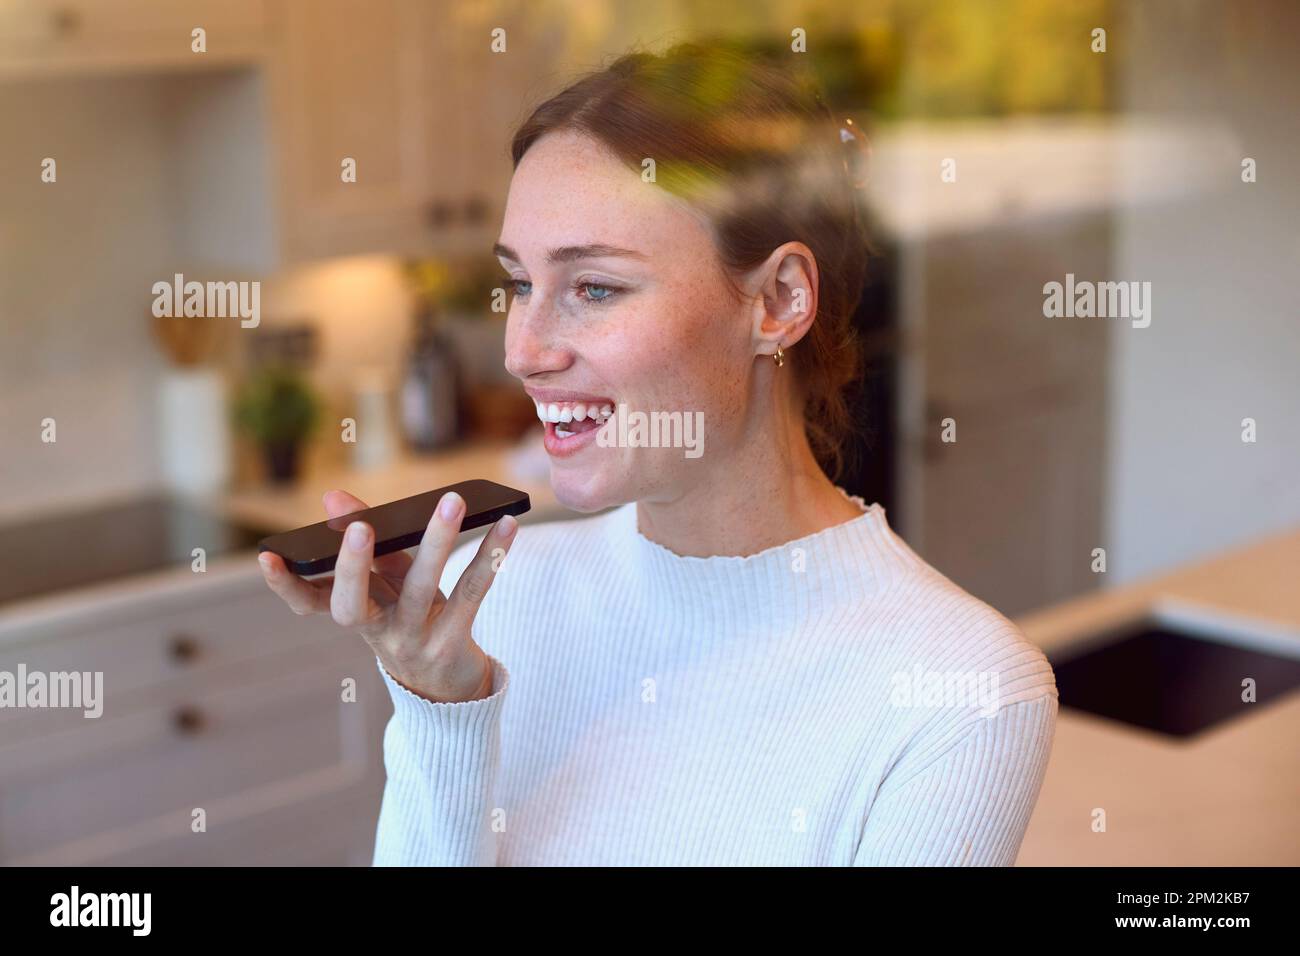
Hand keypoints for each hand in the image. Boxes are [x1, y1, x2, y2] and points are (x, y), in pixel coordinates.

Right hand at [258, 489, 516, 701]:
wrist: (450, 687)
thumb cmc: (412, 621)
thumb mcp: (388, 586)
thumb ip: (370, 544)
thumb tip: (335, 498)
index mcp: (354, 616)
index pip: (308, 603)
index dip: (285, 584)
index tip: (267, 556)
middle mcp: (377, 634)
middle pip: (356, 604)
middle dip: (354, 565)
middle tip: (359, 526)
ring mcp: (414, 643)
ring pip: (420, 591)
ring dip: (436, 542)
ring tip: (452, 502)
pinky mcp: (453, 644)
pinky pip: (472, 594)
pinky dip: (490, 556)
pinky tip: (507, 525)